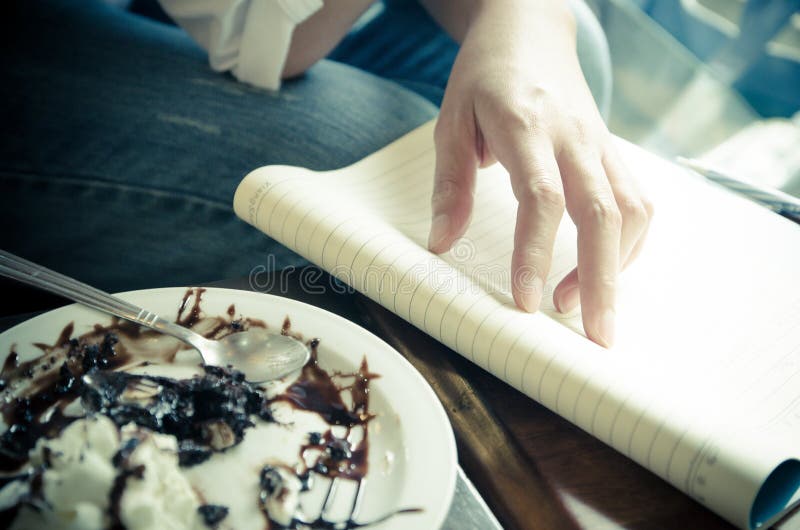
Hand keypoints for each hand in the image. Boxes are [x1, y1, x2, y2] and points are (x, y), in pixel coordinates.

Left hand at [426, 1, 652, 346]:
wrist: (530, 30)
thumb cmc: (485, 76)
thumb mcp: (451, 121)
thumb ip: (451, 184)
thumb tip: (441, 245)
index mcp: (526, 128)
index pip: (541, 199)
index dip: (536, 254)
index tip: (525, 304)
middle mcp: (573, 138)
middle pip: (602, 214)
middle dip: (602, 281)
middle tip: (596, 338)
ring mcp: (600, 143)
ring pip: (629, 210)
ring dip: (616, 267)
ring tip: (584, 310)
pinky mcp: (612, 150)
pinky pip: (636, 201)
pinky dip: (628, 243)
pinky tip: (604, 269)